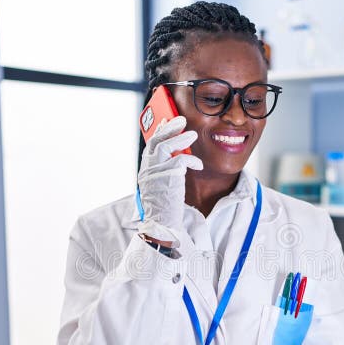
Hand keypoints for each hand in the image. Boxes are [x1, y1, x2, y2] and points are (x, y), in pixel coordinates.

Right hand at [137, 116, 202, 245]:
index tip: (167, 121)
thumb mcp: (160, 186)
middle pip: (156, 141)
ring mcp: (156, 173)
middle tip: (182, 119)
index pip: (150, 145)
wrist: (162, 225)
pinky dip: (192, 160)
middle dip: (169, 127)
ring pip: (166, 146)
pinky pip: (181, 161)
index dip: (159, 131)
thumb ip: (163, 170)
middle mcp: (148, 169)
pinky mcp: (168, 178)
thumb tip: (175, 155)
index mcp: (145, 171)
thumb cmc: (164, 208)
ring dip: (181, 138)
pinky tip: (198, 165)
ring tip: (193, 134)